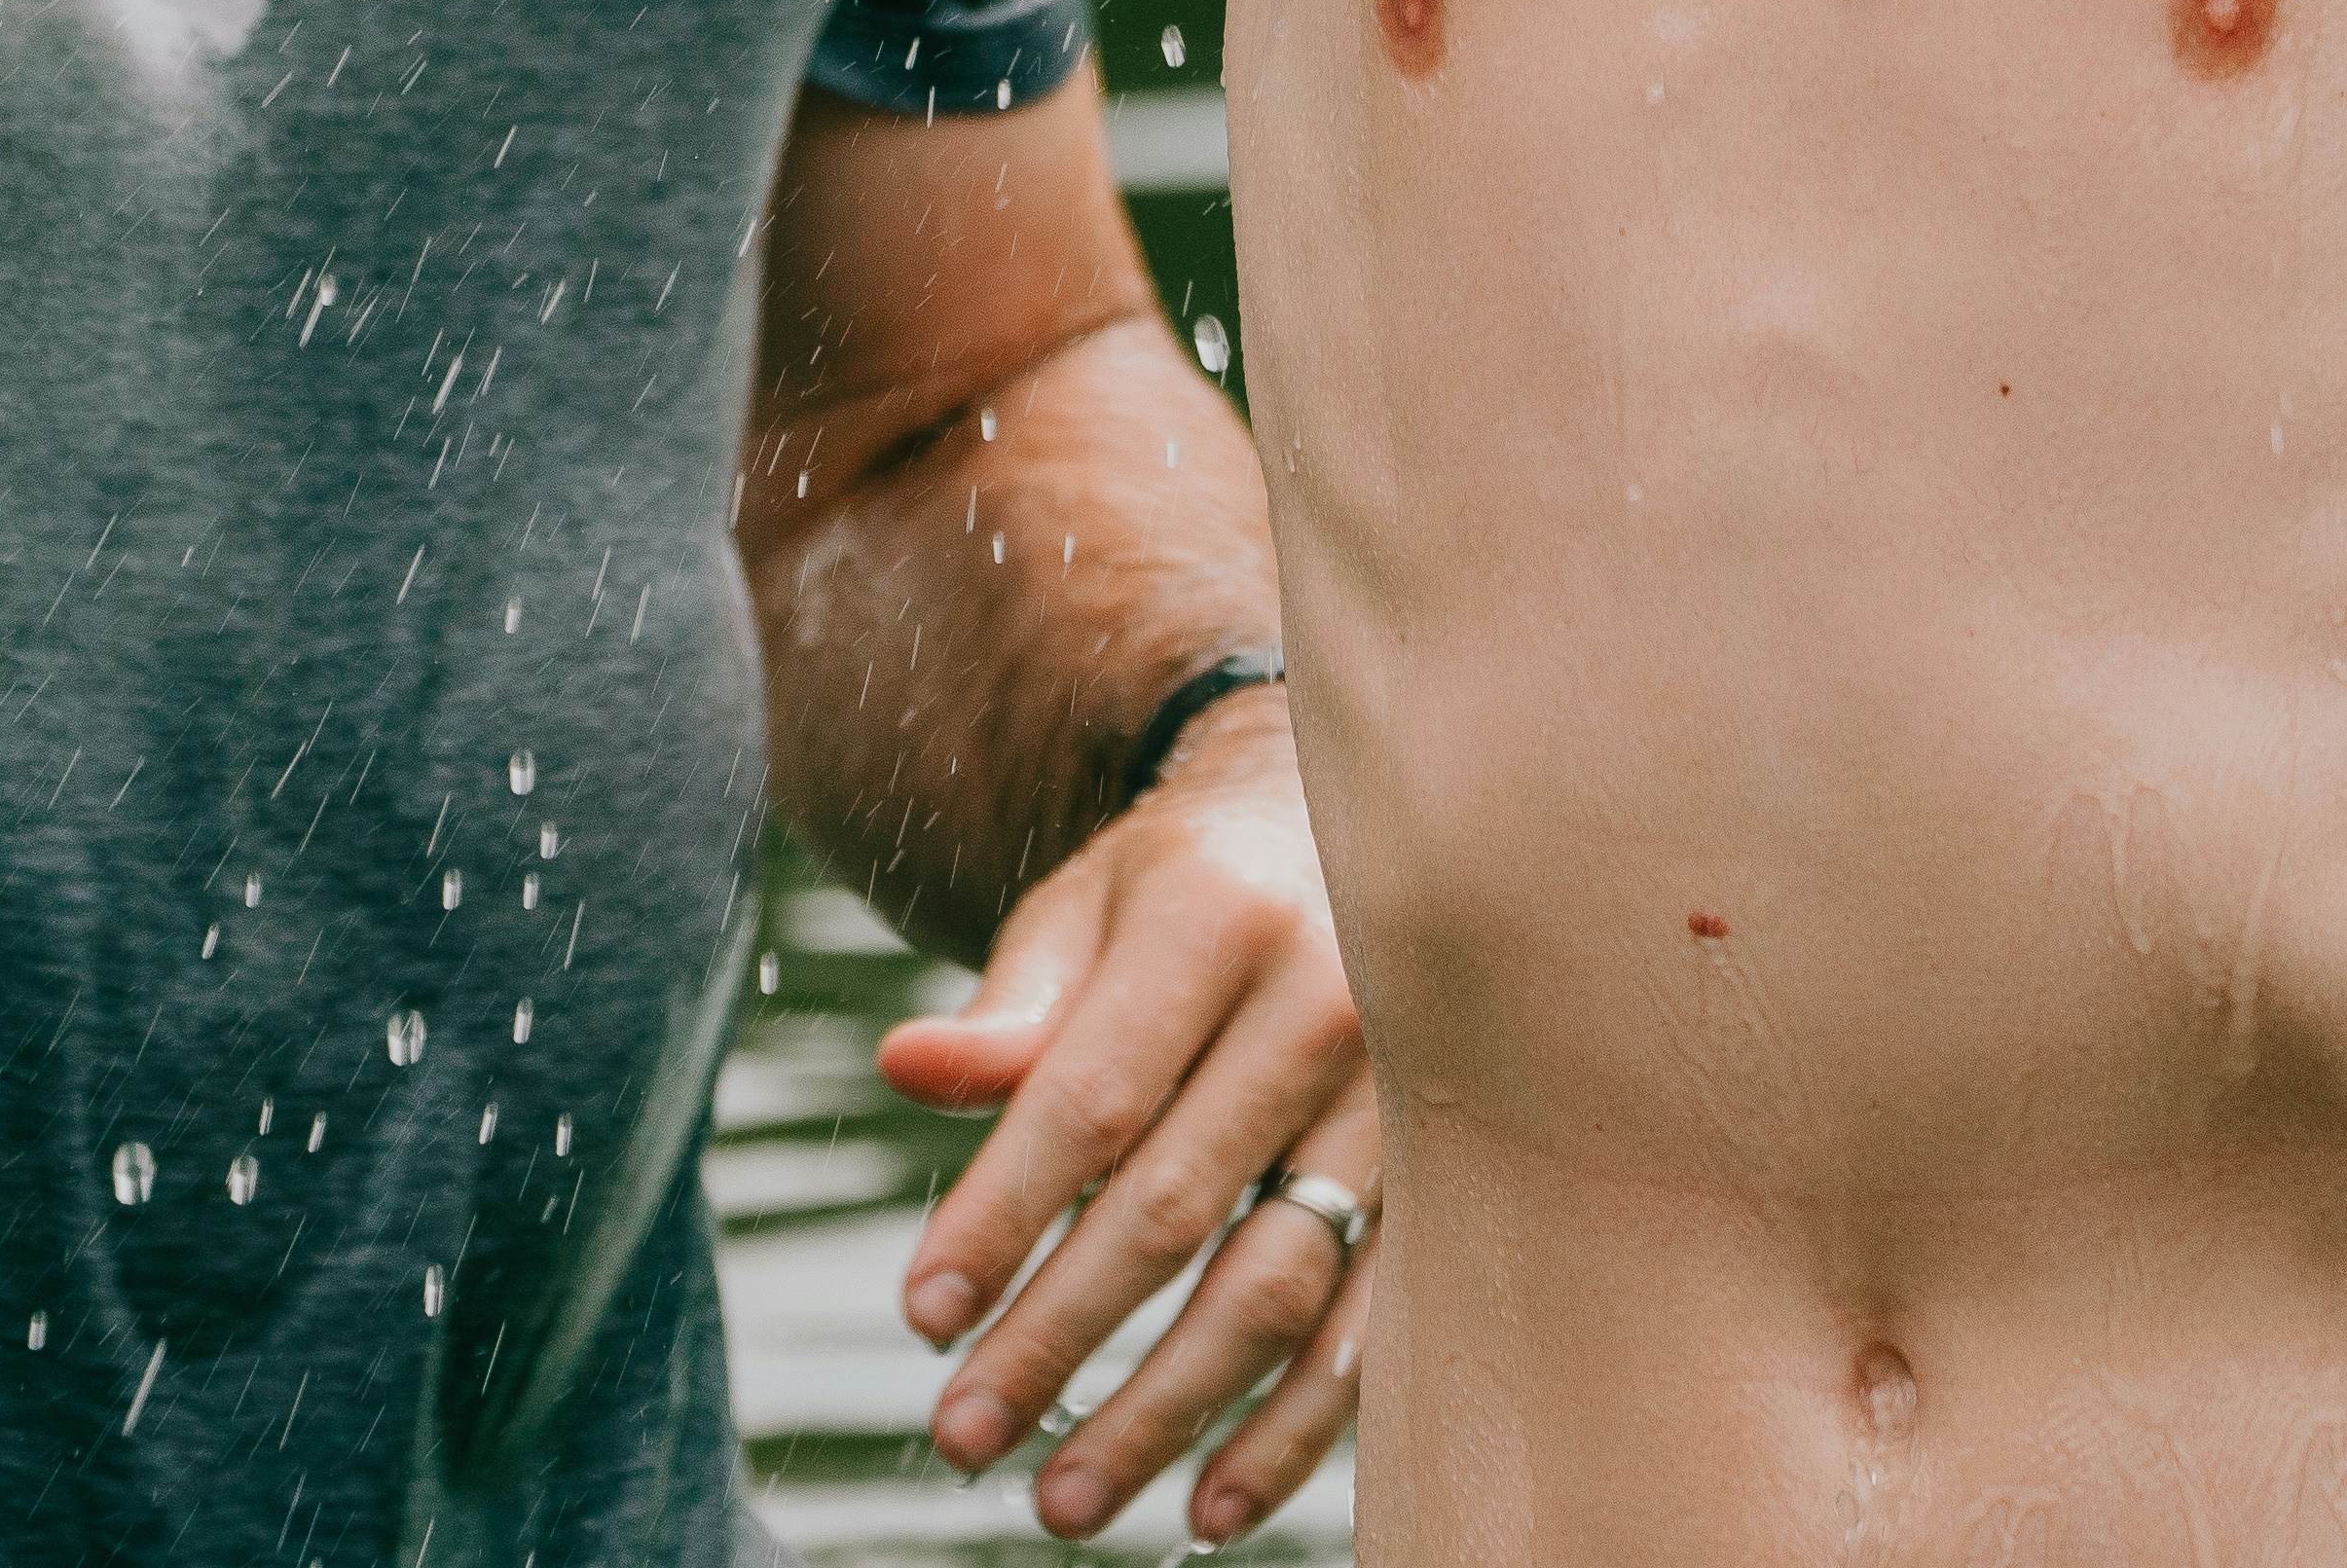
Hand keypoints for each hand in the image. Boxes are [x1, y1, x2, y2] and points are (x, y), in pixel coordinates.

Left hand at [873, 718, 1369, 1544]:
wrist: (1355, 844)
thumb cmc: (1187, 891)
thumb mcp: (1091, 911)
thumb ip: (1011, 1009)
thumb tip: (904, 1069)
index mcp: (1218, 920)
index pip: (1090, 1098)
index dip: (1001, 1216)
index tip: (922, 1318)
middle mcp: (1328, 1003)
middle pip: (1175, 1209)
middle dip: (1059, 1339)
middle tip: (965, 1440)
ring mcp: (1401, 1098)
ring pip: (1274, 1286)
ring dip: (1167, 1411)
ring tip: (1065, 1499)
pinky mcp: (1443, 1179)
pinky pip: (1367, 1324)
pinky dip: (1291, 1429)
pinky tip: (1211, 1503)